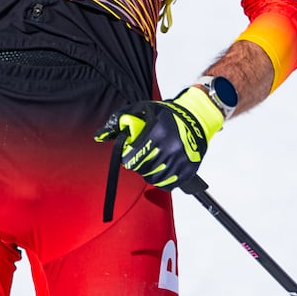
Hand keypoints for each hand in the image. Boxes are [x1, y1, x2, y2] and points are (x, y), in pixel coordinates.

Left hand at [95, 86, 224, 190]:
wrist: (197, 118)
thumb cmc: (168, 114)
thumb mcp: (143, 110)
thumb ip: (121, 121)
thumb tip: (99, 136)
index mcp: (158, 132)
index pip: (133, 158)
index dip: (129, 159)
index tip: (130, 156)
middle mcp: (170, 148)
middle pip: (143, 170)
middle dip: (139, 165)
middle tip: (142, 158)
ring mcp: (180, 160)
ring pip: (155, 179)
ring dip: (149, 174)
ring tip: (152, 163)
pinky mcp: (188, 169)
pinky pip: (169, 185)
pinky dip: (162, 181)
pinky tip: (161, 171)